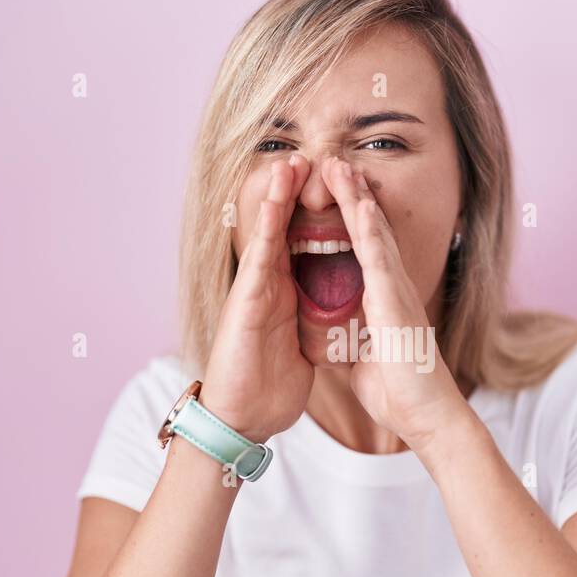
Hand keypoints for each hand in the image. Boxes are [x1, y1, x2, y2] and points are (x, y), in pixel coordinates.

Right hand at [200, 156, 312, 442]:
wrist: (244, 420)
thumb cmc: (268, 388)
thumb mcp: (302, 348)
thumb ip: (312, 325)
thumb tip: (331, 318)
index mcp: (286, 297)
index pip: (301, 245)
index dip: (315, 216)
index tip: (331, 186)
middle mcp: (269, 289)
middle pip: (282, 231)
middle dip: (291, 194)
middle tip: (305, 156)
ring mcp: (254, 294)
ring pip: (267, 236)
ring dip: (275, 199)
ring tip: (287, 164)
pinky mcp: (245, 306)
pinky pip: (259, 261)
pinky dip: (265, 231)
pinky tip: (272, 206)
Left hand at [320, 155, 471, 452]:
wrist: (427, 417)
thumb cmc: (399, 393)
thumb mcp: (360, 360)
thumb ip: (347, 342)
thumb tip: (329, 339)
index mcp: (384, 300)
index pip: (365, 250)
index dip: (351, 219)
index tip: (335, 191)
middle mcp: (394, 289)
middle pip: (371, 232)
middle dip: (354, 195)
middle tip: (337, 161)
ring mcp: (397, 293)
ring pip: (375, 235)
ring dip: (358, 199)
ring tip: (341, 165)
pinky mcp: (396, 304)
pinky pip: (380, 260)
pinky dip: (369, 231)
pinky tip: (359, 206)